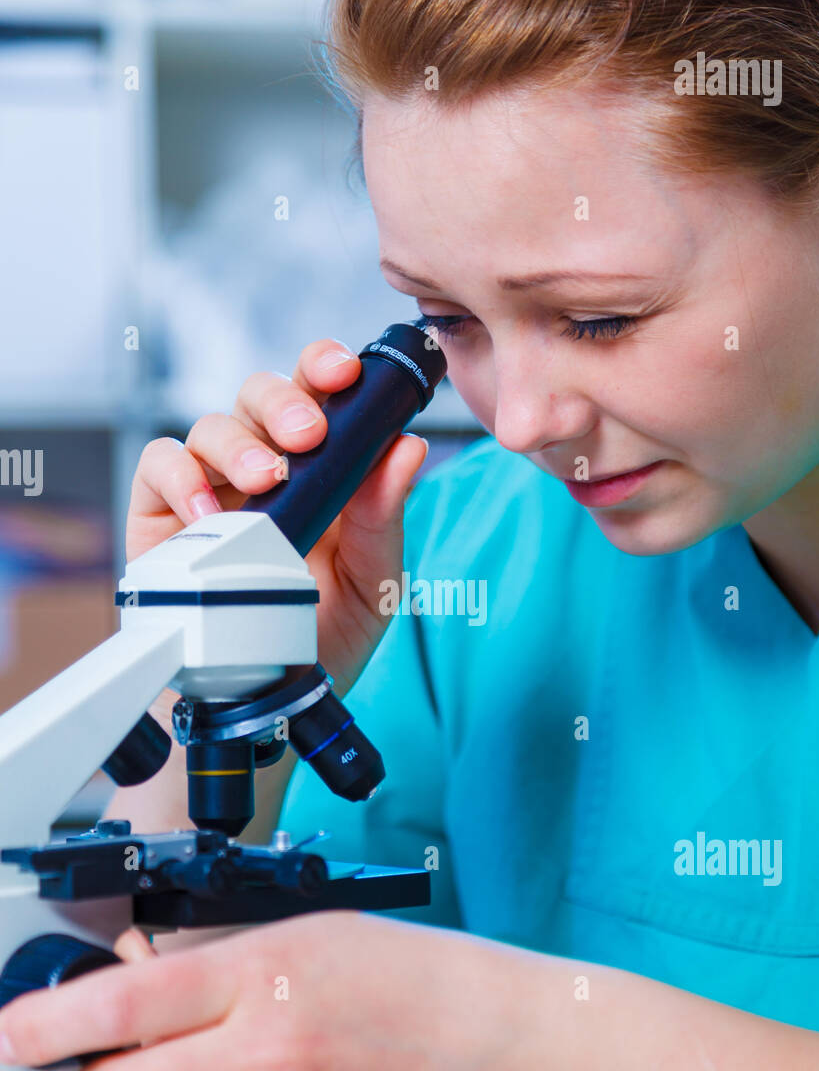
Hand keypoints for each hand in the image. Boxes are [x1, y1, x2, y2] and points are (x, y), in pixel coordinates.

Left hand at [0, 914, 541, 1070]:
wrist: (505, 1047)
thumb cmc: (422, 978)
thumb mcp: (313, 931)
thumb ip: (218, 957)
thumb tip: (142, 971)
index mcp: (269, 977)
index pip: (125, 1003)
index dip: (51, 1022)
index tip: (20, 1030)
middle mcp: (270, 1057)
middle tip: (111, 1058)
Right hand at [126, 341, 428, 696]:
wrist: (265, 703)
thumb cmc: (320, 638)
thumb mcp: (372, 584)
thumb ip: (384, 518)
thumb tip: (407, 448)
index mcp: (321, 470)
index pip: (320, 395)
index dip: (327, 368)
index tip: (346, 373)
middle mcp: (264, 468)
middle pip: (262, 394)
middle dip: (286, 400)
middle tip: (309, 435)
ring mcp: (211, 488)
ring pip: (213, 424)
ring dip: (240, 442)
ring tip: (265, 480)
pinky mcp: (161, 517)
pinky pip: (160, 465)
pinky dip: (181, 476)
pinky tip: (209, 513)